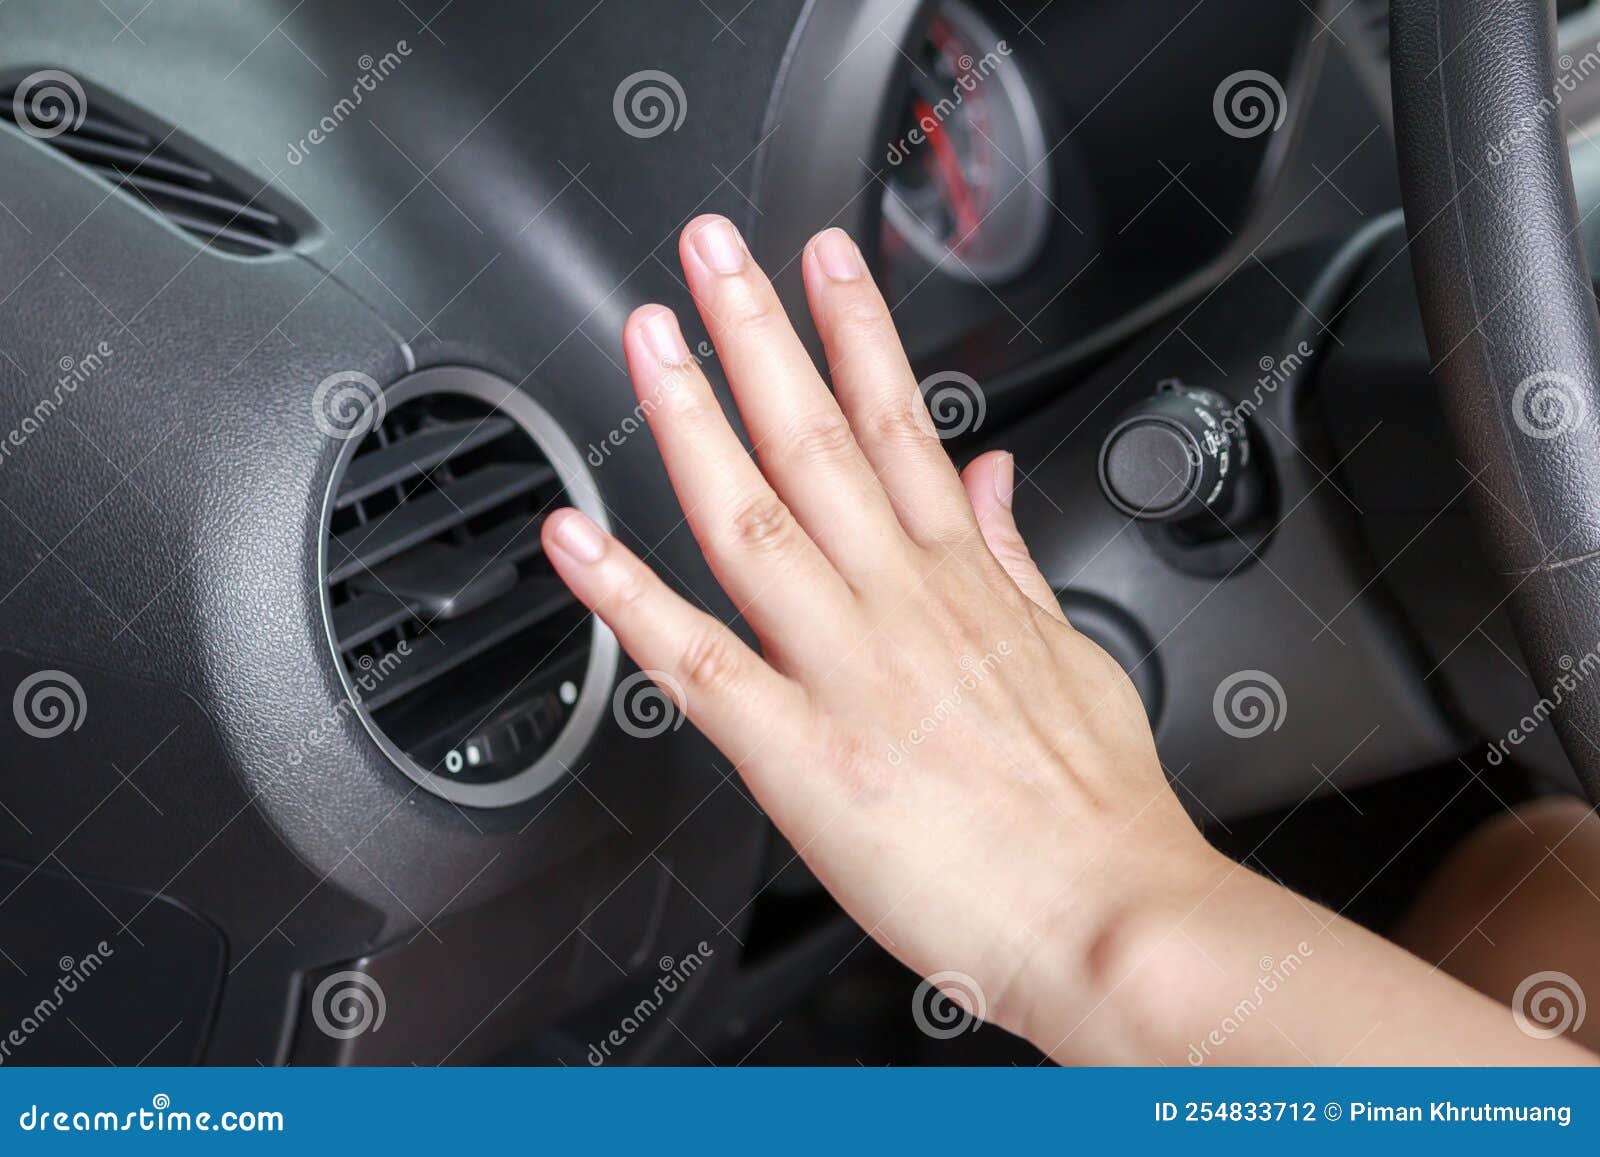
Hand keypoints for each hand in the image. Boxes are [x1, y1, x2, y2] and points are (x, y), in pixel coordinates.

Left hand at [542, 215, 1214, 1052]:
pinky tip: (579, 541)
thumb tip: (993, 477)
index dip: (855, 331)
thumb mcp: (1075, 651)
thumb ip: (1015, 555)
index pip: (899, 424)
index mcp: (962, 582)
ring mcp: (847, 671)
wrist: (1110, 916)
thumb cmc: (1094, 808)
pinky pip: (698, 664)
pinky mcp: (801, 756)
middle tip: (710, 253)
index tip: (822, 262)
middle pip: (817, 442)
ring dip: (695, 421)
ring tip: (650, 340)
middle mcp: (900, 605)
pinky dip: (630, 599)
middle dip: (759, 334)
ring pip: (754, 521)